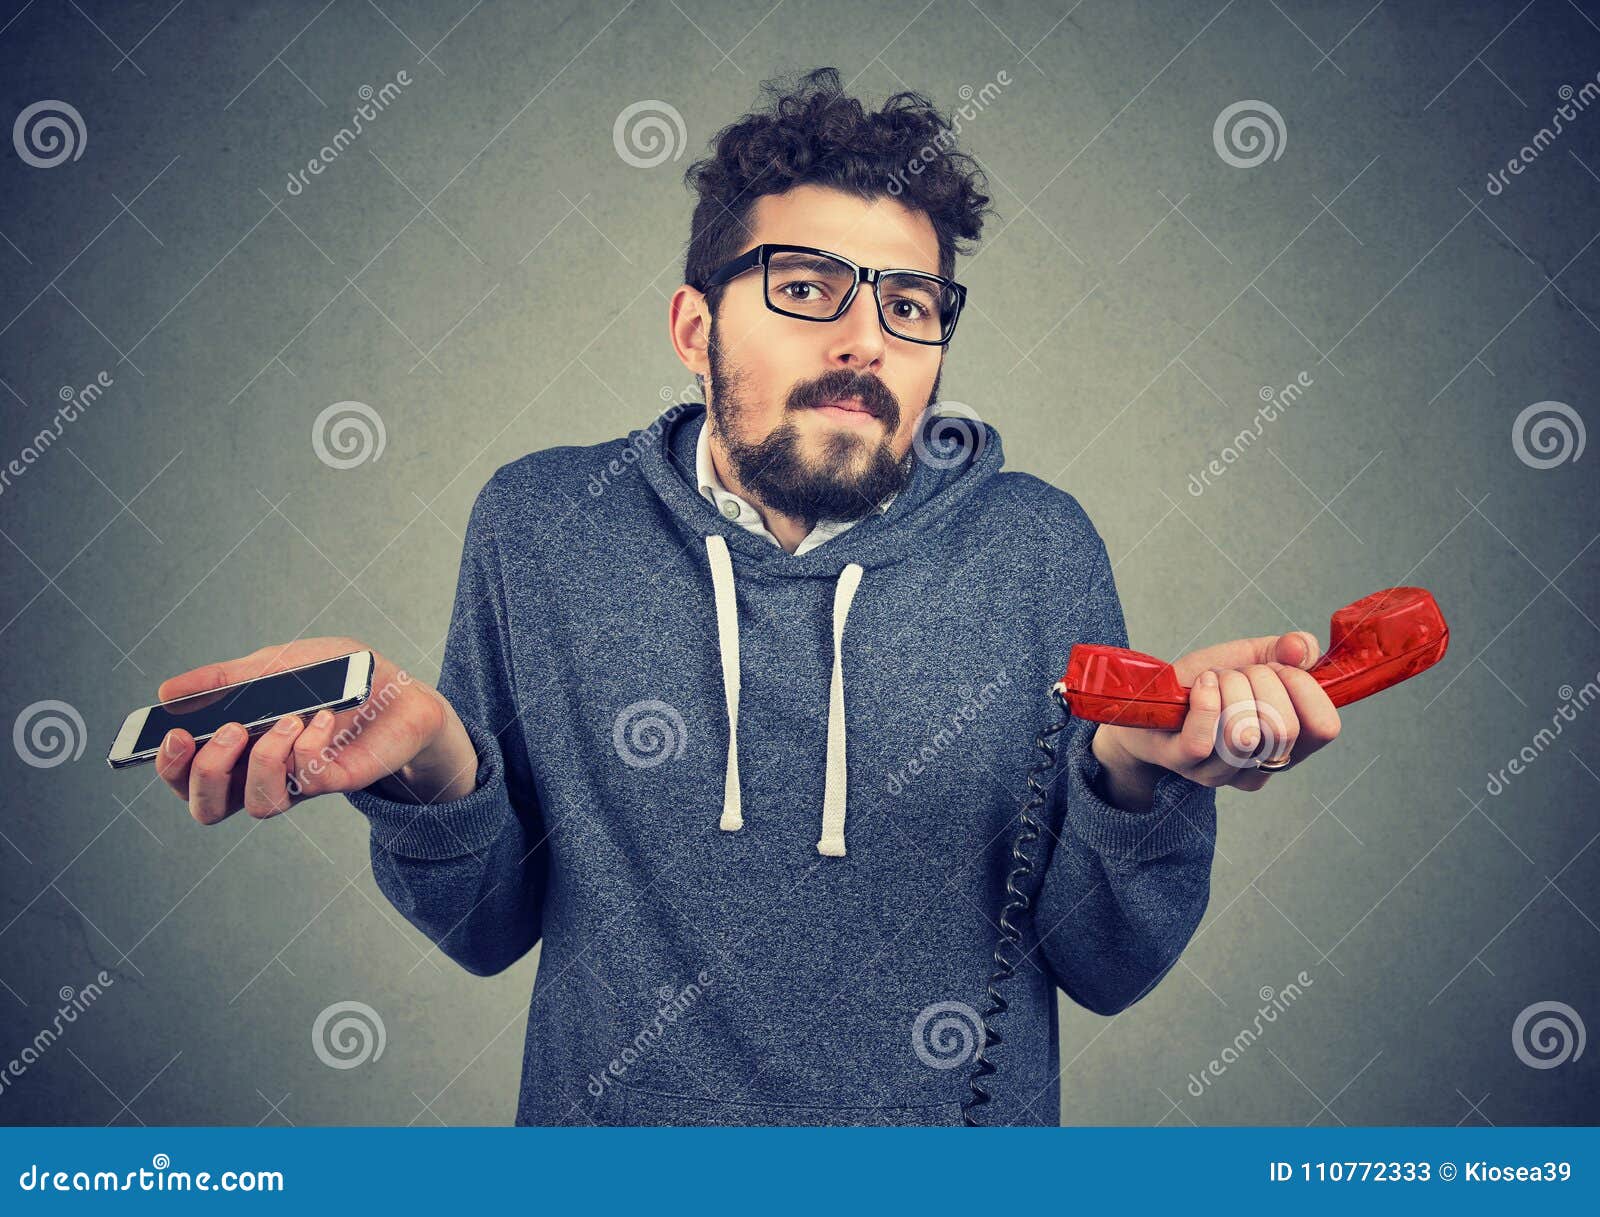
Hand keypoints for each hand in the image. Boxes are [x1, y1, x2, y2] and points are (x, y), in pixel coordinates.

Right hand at [154, 637, 460, 823]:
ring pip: (258, 805)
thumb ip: (225, 679)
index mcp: (235, 747)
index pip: (185, 776)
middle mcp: (260, 773)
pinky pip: (306, 780)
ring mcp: (297, 783)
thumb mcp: (275, 664)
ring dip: (264, 760)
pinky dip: (308, 746)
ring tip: (286, 719)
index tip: (174, 736)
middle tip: (229, 731)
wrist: (396, 687)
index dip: (170, 766)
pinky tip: (320, 717)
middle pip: (207, 807)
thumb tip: (166, 692)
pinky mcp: (334, 783)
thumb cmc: (332, 677)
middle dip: (207, 773)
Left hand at [1094, 630, 1341, 792]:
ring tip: (1215, 679)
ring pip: (1244, 732)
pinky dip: (1205, 699)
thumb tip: (1302, 648)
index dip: (1306, 689)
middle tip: (1239, 674)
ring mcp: (1219, 771)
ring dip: (1230, 687)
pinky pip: (1205, 738)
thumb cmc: (1205, 681)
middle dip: (1262, 680)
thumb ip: (1287, 651)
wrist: (1148, 697)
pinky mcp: (1182, 762)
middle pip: (1284, 728)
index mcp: (1288, 747)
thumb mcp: (1252, 658)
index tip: (1283, 668)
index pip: (1324, 728)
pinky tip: (1200, 684)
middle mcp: (1259, 768)